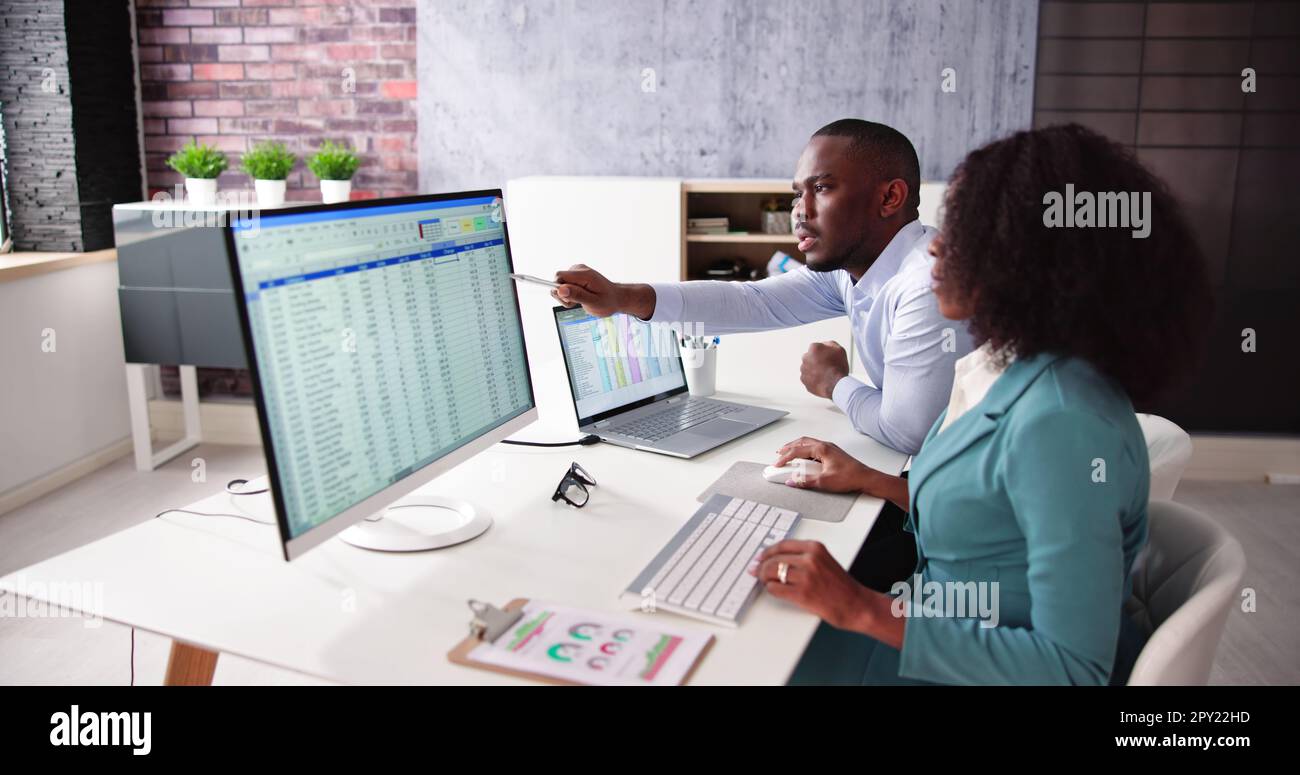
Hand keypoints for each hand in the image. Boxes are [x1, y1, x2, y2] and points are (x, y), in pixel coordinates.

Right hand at [550, 264, 654, 319]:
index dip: (559, 290)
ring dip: (565, 296)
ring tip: (580, 300)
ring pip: (559, 284)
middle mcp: (579, 269)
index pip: (559, 276)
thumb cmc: (607, 301)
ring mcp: (577, 271)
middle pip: (557, 280)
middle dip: (562, 295)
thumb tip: (560, 290)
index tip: (569, 300)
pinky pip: (563, 284)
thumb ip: (577, 295)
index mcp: (584, 274)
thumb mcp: (593, 302)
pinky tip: (579, 297)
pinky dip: (568, 293)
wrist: (615, 298)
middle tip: (576, 303)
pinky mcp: (575, 276)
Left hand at [748, 539, 873, 630]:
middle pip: (774, 558)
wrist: (856, 604)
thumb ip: (803, 557)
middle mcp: (810, 559)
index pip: (782, 545)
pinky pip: (776, 588)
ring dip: (765, 578)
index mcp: (815, 548)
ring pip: (772, 572)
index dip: (767, 552)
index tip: (760, 557)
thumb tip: (776, 559)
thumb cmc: (841, 586)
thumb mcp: (824, 561)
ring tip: (766, 582)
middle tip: (757, 572)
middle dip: (762, 566)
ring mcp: (806, 576)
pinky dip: (771, 589)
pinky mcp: (802, 593)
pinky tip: (775, 590)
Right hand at [774, 436, 876, 493]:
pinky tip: (804, 458)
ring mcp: (830, 449)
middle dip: (789, 447)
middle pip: (802, 442)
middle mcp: (825, 446)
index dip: (785, 457)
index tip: (777, 464)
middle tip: (779, 453)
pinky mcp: (833, 453)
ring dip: (797, 447)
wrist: (865, 478)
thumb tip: (792, 482)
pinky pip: (815, 447)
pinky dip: (805, 450)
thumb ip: (806, 482)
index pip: (797, 451)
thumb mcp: (824, 482)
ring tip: (789, 454)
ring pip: (808, 443)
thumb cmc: (850, 477)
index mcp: (822, 449)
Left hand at [800, 341, 848, 397]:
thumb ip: (830, 344)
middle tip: (827, 366)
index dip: (824, 353)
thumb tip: (825, 344)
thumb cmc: (838, 367)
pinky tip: (822, 380)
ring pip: (808, 367)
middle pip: (811, 357)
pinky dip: (813, 379)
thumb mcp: (839, 350)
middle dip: (817, 360)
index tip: (829, 358)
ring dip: (814, 370)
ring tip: (825, 375)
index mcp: (813, 348)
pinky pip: (808, 378)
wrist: (836, 385)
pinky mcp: (803, 380)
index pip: (817, 348)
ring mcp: (803, 369)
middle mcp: (805, 357)